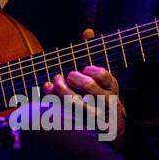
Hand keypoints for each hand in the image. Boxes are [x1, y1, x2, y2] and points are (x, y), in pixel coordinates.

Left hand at [43, 27, 126, 144]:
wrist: (108, 127)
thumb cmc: (99, 93)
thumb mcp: (101, 75)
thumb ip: (93, 52)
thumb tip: (88, 31)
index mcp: (112, 87)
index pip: (102, 74)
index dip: (88, 69)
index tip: (82, 69)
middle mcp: (107, 103)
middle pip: (88, 85)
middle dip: (72, 77)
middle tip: (65, 76)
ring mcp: (96, 117)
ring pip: (76, 102)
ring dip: (60, 90)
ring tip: (52, 83)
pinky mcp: (84, 128)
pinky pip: (66, 115)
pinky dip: (53, 102)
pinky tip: (47, 94)